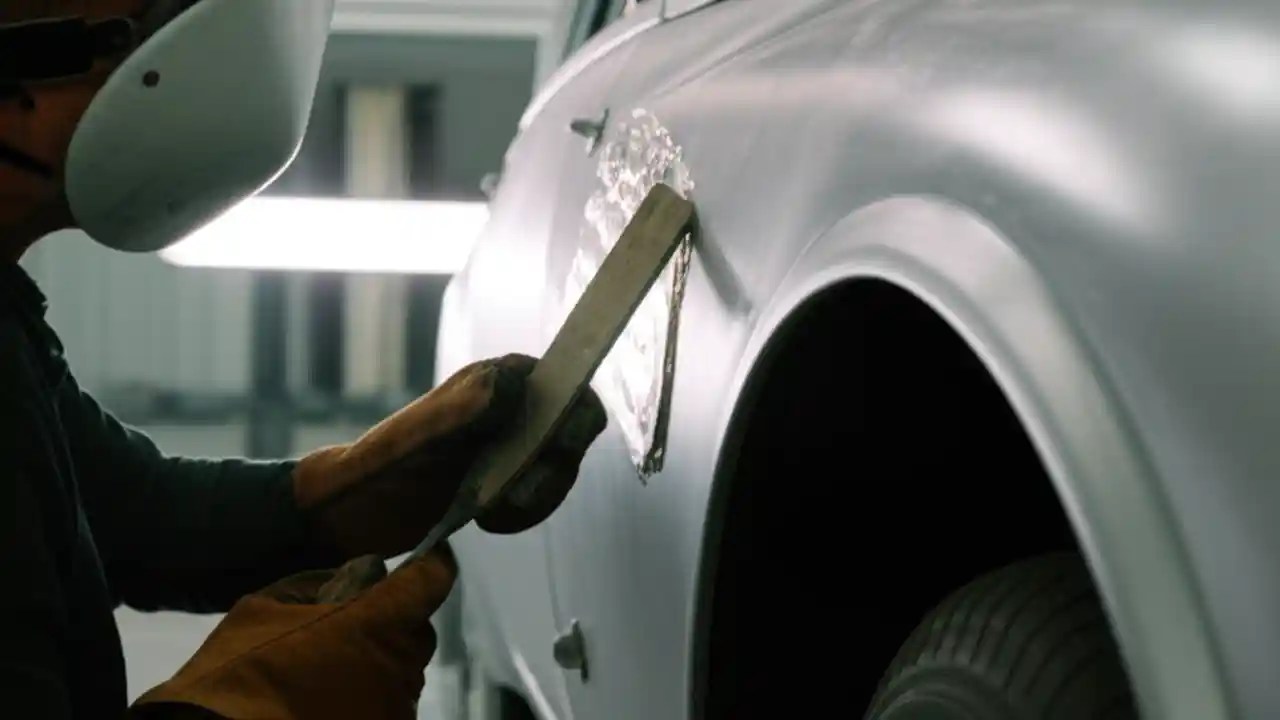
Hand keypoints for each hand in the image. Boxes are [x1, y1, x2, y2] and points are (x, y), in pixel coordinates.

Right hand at [128, 549, 457, 719]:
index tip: (427, 557)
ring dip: (379, 662)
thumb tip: (362, 574)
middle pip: (416, 630)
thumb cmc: (241, 672)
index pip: (432, 580)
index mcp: (378, 622)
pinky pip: (390, 704)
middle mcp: (400, 665)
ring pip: (403, 670)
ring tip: (329, 669)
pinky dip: (371, 696)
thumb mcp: (266, 607)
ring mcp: (397, 707)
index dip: (432, 565)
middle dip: (392, 621)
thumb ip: (321, 584)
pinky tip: (330, 698)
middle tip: (349, 624)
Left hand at [292, 353, 606, 557]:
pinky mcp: (507, 477)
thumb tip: (507, 382)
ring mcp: (511, 442)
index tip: (557, 447)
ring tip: (494, 514)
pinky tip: (490, 521)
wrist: (352, 511)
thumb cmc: (376, 468)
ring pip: (560, 466)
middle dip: (552, 468)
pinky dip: (525, 514)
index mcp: (491, 380)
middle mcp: (510, 404)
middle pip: (572, 428)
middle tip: (518, 497)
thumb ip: (459, 411)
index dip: (575, 410)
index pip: (562, 379)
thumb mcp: (415, 439)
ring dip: (539, 496)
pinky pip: (542, 494)